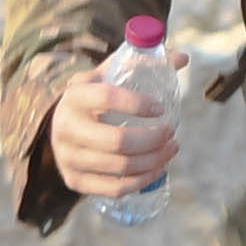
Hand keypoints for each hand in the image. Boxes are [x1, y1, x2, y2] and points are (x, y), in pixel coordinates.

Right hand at [48, 70, 176, 198]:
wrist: (61, 124)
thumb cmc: (94, 97)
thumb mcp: (110, 75)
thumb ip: (144, 64)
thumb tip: (183, 58)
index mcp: (74, 96)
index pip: (107, 97)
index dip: (138, 103)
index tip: (161, 107)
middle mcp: (66, 128)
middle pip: (118, 141)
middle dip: (153, 139)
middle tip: (172, 131)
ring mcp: (68, 158)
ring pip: (121, 167)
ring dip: (155, 160)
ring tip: (172, 148)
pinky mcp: (75, 181)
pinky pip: (115, 188)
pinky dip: (143, 180)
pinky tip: (158, 168)